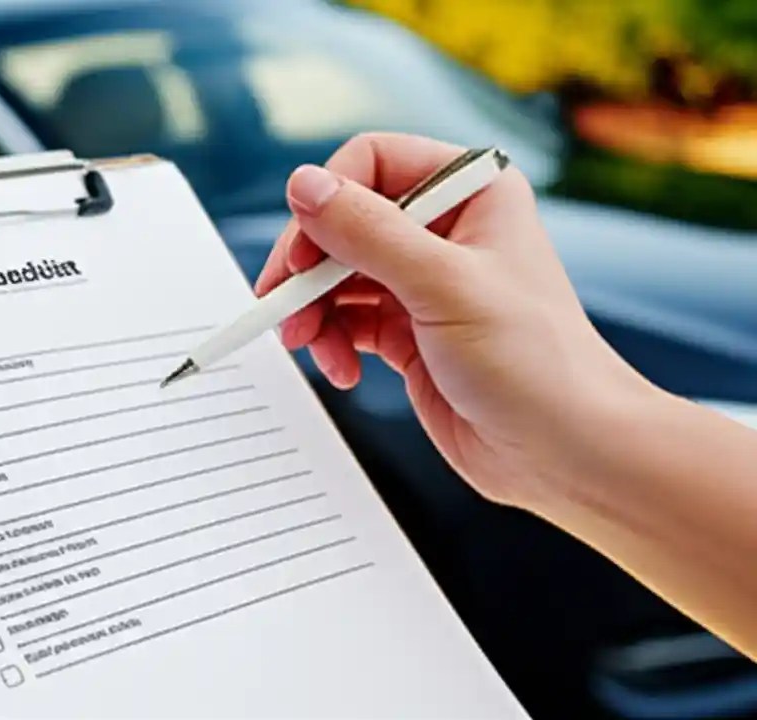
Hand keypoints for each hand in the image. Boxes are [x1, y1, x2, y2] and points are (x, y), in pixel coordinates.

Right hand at [257, 133, 656, 509]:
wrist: (565, 452)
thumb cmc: (538, 365)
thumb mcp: (444, 285)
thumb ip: (368, 232)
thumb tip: (305, 186)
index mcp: (472, 191)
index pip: (373, 162)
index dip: (328, 201)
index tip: (302, 252)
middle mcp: (447, 228)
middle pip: (344, 221)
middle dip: (310, 268)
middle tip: (284, 305)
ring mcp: (424, 281)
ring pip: (337, 274)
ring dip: (314, 310)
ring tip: (310, 345)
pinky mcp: (408, 330)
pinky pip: (346, 319)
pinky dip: (331, 342)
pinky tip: (342, 368)